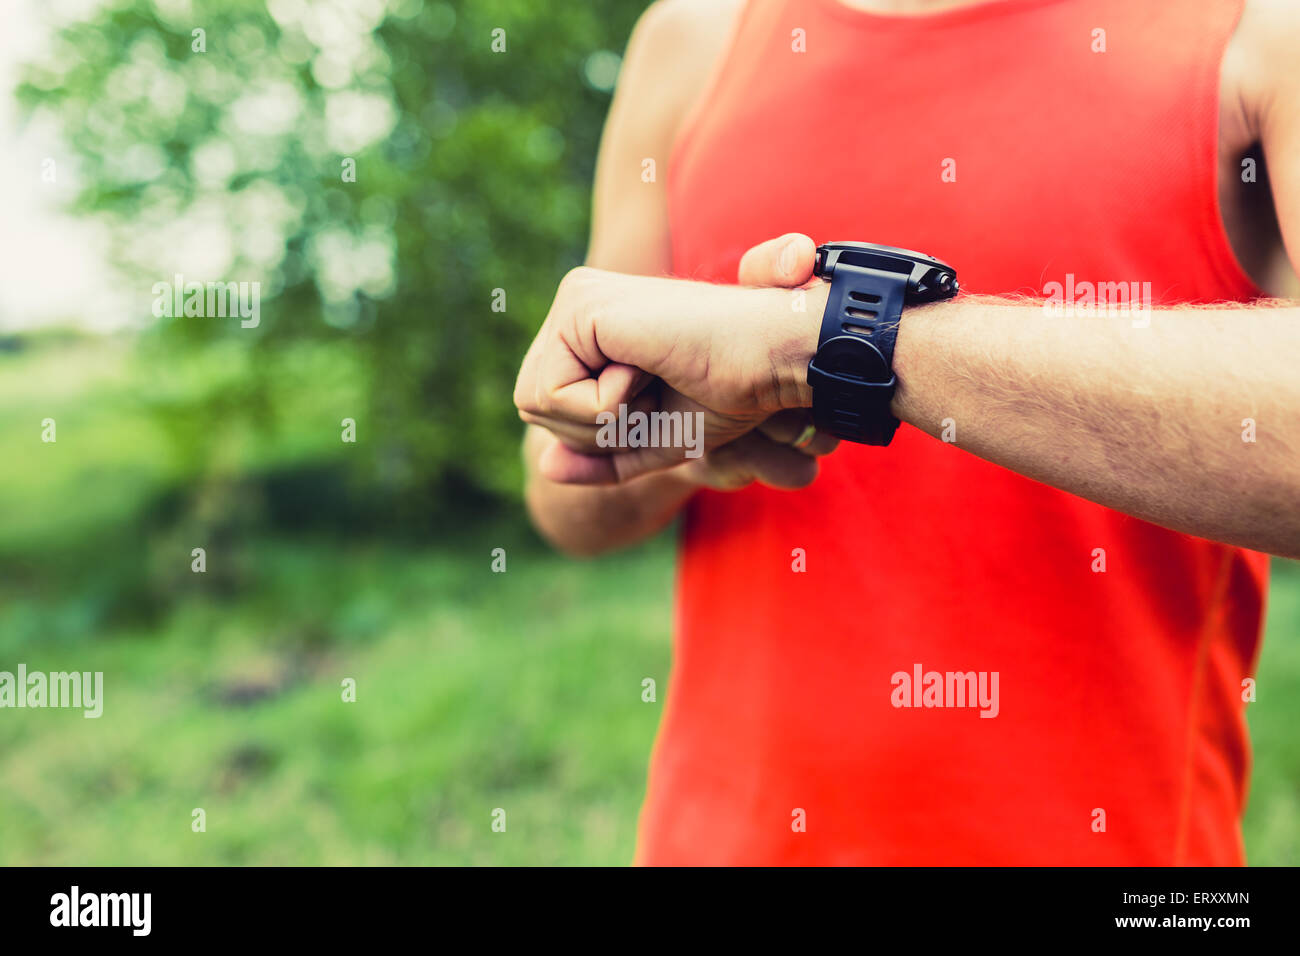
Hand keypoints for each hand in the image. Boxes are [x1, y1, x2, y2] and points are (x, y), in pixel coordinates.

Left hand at [516, 233, 825, 482]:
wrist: (771, 359)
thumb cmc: (728, 393)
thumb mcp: (655, 439)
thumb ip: (601, 457)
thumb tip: (544, 467)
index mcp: (590, 328)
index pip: (549, 409)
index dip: (603, 433)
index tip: (659, 395)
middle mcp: (575, 303)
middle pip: (533, 407)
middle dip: (597, 428)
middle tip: (658, 389)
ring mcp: (575, 298)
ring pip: (536, 402)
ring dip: (605, 417)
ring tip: (655, 377)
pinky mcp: (580, 304)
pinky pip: (554, 394)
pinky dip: (607, 405)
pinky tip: (648, 367)